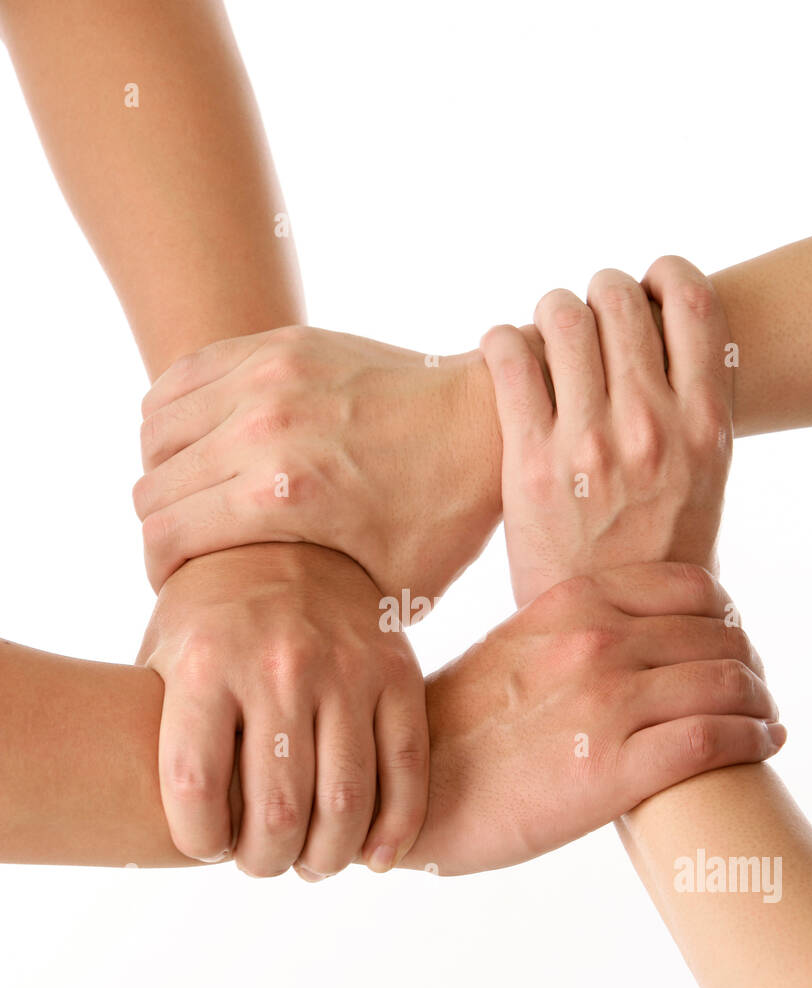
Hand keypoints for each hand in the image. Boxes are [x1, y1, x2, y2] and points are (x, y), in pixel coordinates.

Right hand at [133, 328, 502, 602]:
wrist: (484, 421)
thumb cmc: (441, 519)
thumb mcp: (386, 594)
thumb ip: (314, 614)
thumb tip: (262, 644)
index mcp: (282, 497)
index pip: (163, 535)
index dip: (159, 571)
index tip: (179, 586)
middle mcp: (263, 430)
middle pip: (151, 486)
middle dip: (160, 527)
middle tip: (190, 549)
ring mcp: (267, 377)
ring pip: (155, 427)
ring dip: (165, 470)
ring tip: (196, 497)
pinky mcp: (277, 344)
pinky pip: (182, 377)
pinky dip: (177, 415)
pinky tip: (204, 446)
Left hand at [137, 542, 427, 878]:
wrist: (293, 536)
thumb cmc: (215, 611)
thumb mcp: (168, 649)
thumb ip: (163, 726)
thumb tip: (146, 811)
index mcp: (206, 661)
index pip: (196, 787)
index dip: (200, 839)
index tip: (206, 846)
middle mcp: (278, 664)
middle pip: (276, 809)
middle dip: (265, 860)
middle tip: (261, 861)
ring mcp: (345, 668)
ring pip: (345, 802)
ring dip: (325, 856)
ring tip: (309, 861)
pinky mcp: (397, 672)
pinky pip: (405, 769)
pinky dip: (392, 828)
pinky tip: (370, 854)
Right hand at [402, 563, 783, 875]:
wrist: (411, 796)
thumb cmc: (456, 730)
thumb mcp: (511, 648)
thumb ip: (572, 631)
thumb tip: (629, 639)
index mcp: (569, 603)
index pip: (690, 586)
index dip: (726, 614)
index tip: (730, 642)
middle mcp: (594, 642)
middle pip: (719, 634)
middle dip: (749, 662)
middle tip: (754, 689)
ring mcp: (606, 703)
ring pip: (727, 682)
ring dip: (760, 702)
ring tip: (764, 720)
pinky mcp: (614, 769)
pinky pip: (714, 739)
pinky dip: (752, 738)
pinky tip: (760, 745)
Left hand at [482, 258, 732, 606]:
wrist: (611, 631)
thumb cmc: (657, 556)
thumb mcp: (704, 482)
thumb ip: (689, 414)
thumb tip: (660, 350)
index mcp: (705, 426)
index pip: (691, 300)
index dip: (662, 276)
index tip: (645, 289)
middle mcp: (652, 425)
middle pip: (619, 298)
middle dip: (598, 295)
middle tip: (586, 318)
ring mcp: (590, 442)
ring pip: (562, 315)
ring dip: (550, 313)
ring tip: (545, 336)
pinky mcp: (531, 461)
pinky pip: (510, 358)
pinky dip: (503, 341)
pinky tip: (505, 354)